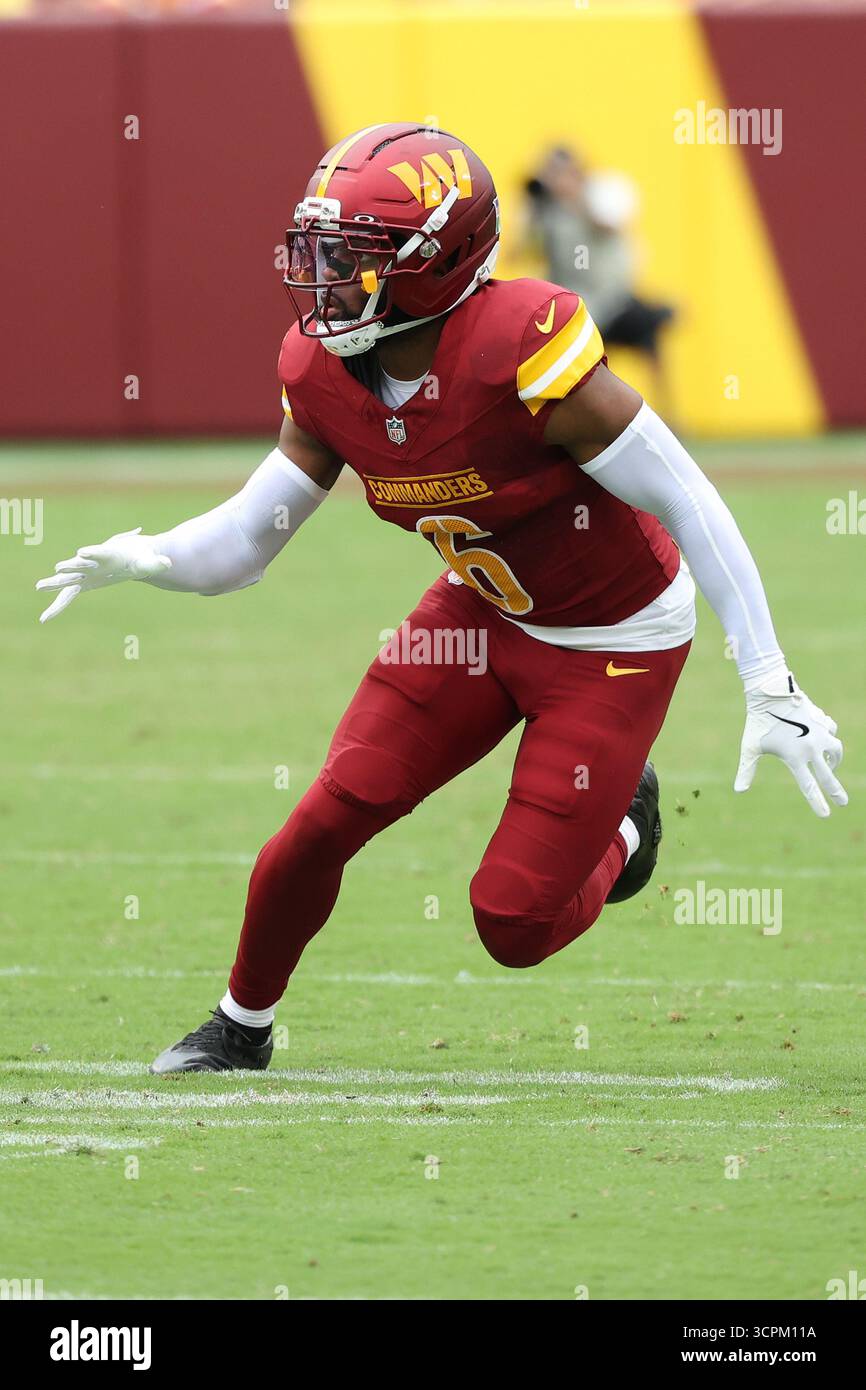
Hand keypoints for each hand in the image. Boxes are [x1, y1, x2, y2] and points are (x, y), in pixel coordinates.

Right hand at [36, 528, 170, 622]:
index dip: (91, 553)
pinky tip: (46, 618)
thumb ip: (156, 563)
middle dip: (70, 567)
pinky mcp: (83, 585)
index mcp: (108, 554)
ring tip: (39, 586)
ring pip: (68, 580)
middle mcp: (92, 563)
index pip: (98, 552)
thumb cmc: (141, 558)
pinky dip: (58, 606)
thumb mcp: (150, 562)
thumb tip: (168, 564)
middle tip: (58, 568)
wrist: (132, 555)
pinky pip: (68, 597)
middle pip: (78, 565)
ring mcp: (85, 574)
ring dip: (55, 583)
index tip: (82, 553)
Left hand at [735, 670, 846, 817]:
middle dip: (836, 791)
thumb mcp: (750, 747)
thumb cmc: (758, 721)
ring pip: (836, 751)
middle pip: (828, 775)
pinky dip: (829, 737)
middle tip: (843, 803)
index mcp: (794, 757)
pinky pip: (831, 732)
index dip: (817, 802)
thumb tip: (738, 790)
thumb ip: (746, 769)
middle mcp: (811, 748)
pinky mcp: (822, 721)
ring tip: (831, 765)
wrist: (771, 692)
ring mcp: (819, 733)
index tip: (826, 815)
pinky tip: (823, 738)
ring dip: (835, 760)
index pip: (808, 786)